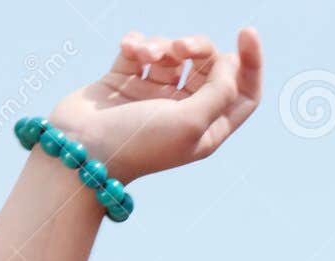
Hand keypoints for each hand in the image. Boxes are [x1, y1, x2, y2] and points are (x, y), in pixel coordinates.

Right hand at [46, 28, 262, 184]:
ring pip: (173, 54)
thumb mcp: (192, 122)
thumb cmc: (140, 143)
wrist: (84, 152)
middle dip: (199, 48)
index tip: (247, 33)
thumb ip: (220, 92)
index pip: (243, 93)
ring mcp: (153, 95)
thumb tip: (233, 63)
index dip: (250, 63)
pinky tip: (131, 50)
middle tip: (181, 48)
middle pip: (209, 66)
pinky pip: (139, 49)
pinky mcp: (124, 81)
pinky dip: (138, 43)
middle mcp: (184, 111)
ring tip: (147, 56)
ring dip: (163, 45)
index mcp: (207, 128)